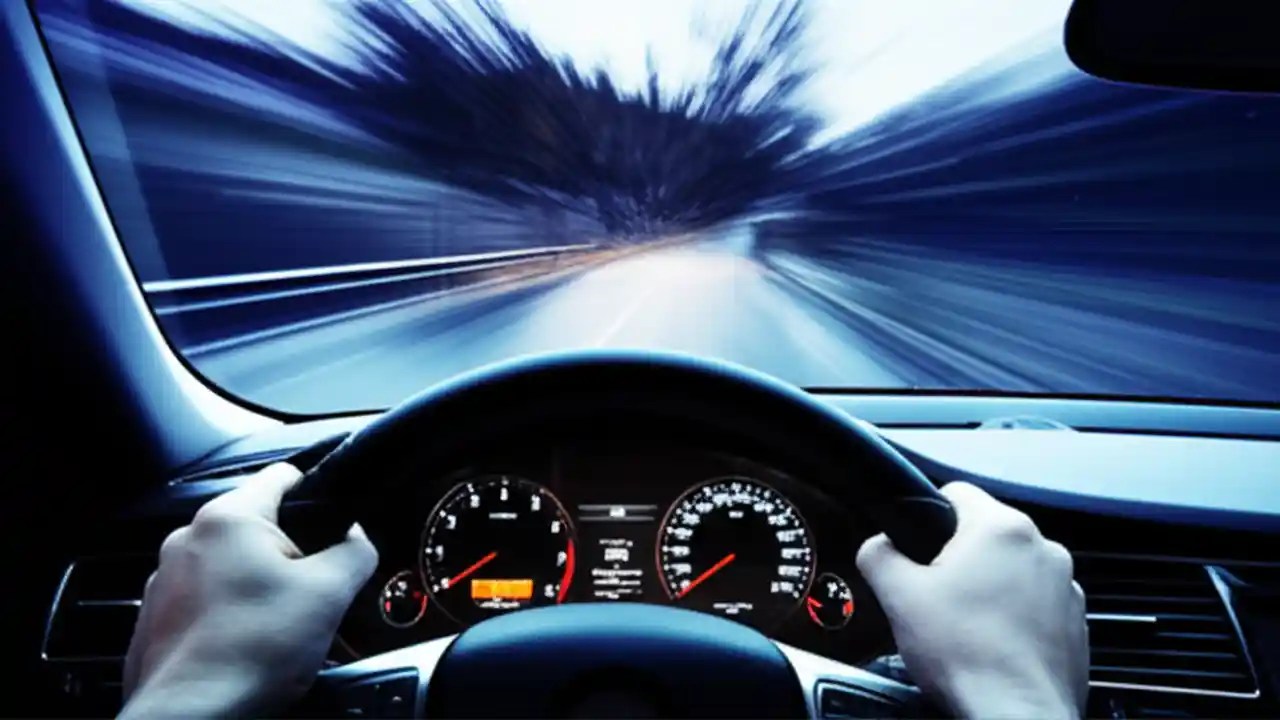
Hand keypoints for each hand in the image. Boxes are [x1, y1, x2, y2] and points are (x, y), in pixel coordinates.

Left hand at [120, 463, 376, 718]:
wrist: (193, 715)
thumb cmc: (251, 652)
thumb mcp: (329, 593)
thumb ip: (355, 552)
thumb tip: (358, 541)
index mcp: (229, 517)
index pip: (285, 475)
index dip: (318, 493)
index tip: (333, 522)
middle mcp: (188, 539)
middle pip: (260, 527)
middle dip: (290, 554)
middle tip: (311, 592)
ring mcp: (165, 579)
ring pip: (232, 567)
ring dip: (258, 587)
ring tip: (279, 627)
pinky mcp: (157, 617)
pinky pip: (206, 601)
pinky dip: (230, 615)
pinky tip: (248, 645)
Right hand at [857, 482, 1087, 719]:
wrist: (1016, 715)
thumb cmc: (966, 656)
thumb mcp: (898, 596)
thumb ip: (878, 554)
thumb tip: (877, 546)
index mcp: (1001, 528)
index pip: (955, 493)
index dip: (927, 519)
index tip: (918, 553)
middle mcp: (1043, 548)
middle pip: (984, 535)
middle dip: (957, 561)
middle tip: (934, 599)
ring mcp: (1066, 587)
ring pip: (1010, 571)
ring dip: (988, 589)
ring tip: (964, 628)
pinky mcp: (1075, 622)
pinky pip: (1035, 605)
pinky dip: (1013, 618)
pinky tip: (991, 645)